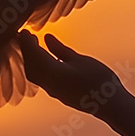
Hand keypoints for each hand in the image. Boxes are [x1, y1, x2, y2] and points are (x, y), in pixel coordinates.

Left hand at [17, 30, 131, 117]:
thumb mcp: (79, 60)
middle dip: (26, 50)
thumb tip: (46, 37)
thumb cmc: (98, 80)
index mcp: (53, 73)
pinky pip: (41, 79)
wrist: (110, 104)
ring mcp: (53, 92)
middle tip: (27, 36)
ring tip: (35, 46)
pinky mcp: (58, 95)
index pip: (33, 55)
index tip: (24, 31)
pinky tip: (45, 59)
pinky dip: (38, 67)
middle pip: (30, 65)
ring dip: (31, 59)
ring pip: (33, 74)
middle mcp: (49, 84)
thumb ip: (60, 49)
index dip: (26, 42)